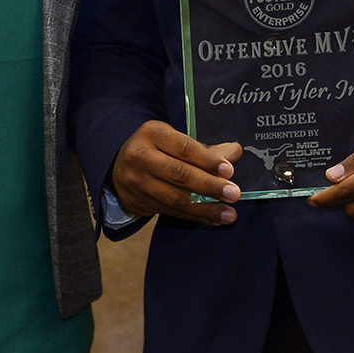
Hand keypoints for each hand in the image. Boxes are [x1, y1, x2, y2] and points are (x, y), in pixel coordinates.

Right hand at [110, 122, 241, 224]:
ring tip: (229, 214)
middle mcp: (141, 157)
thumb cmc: (155, 148)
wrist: (118, 166)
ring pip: (176, 198)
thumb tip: (235, 152)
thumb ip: (205, 148)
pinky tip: (215, 218)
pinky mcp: (141, 202)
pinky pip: (173, 211)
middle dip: (209, 186)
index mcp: (152, 133)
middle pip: (179, 174)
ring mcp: (139, 182)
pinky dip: (196, 216)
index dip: (207, 160)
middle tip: (234, 194)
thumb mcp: (174, 139)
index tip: (229, 171)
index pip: (184, 147)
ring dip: (206, 208)